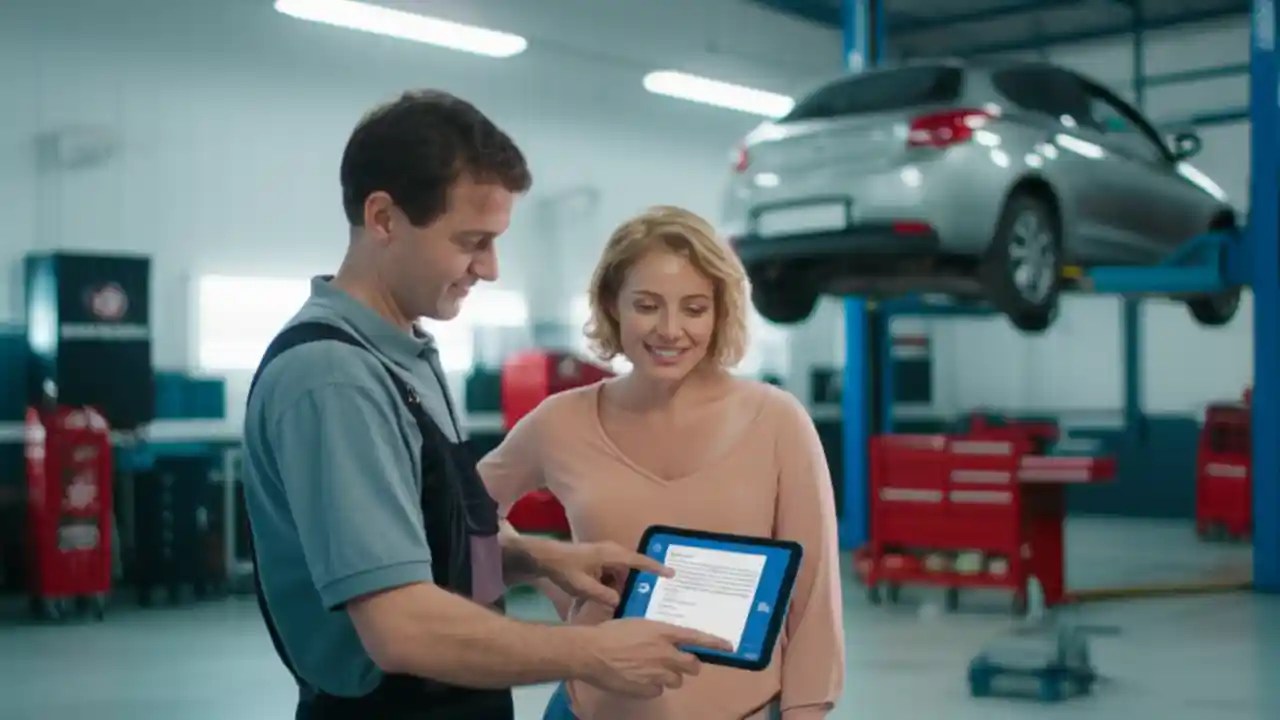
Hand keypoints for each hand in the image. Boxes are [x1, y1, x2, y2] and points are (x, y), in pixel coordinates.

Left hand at [534, 539, 671, 607]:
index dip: (656, 567)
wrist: (545, 557)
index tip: (672, 574)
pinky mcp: (598, 561)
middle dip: (639, 582)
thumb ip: (602, 595)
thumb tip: (619, 602)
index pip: (639, 560)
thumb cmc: (565, 569)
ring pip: (621, 573)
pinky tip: (609, 598)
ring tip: (628, 601)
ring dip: (622, 586)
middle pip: (632, 569)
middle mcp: (612, 552)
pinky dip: (613, 584)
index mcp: (612, 554)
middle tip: (650, 597)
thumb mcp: (582, 586)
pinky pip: (612, 573)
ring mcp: (605, 555)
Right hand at [576, 619, 733, 697]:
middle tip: (679, 663)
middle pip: (692, 665)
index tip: (729, 647)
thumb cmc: (611, 632)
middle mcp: (666, 654)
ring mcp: (658, 674)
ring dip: (668, 676)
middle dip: (689, 664)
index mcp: (664, 633)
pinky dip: (652, 686)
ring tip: (650, 669)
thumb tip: (664, 638)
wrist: (591, 652)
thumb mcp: (638, 624)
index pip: (697, 637)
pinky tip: (638, 679)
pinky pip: (658, 690)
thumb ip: (656, 632)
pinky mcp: (648, 689)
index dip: (715, 643)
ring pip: (676, 680)